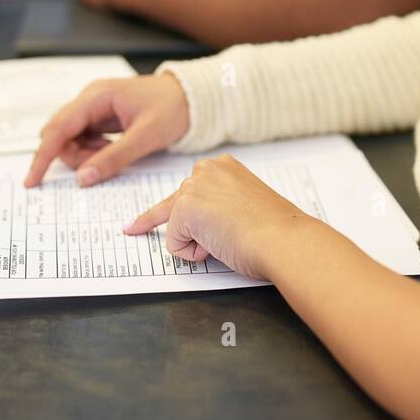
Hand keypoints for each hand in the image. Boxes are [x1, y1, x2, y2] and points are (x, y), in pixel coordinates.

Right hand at [24, 71, 189, 187]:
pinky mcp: (101, 116)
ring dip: (84, 154)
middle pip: (59, 134)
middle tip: (97, 166)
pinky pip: (84, 137)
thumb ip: (114, 157)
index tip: (32, 181)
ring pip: (70, 138)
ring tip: (113, 155)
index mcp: (97, 96)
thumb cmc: (172, 109)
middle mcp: (90, 98)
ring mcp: (94, 107)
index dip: (43, 156)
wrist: (192, 96)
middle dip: (72, 156)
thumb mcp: (146, 137)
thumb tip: (83, 178)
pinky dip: (93, 150)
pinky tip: (112, 150)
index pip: (58, 129)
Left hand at [124, 154, 311, 279]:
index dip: (178, 213)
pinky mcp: (186, 208)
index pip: (189, 190)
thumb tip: (204, 225)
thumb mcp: (245, 206)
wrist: (284, 240)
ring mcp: (195, 187)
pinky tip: (220, 245)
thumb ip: (222, 205)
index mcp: (225, 166)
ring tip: (229, 240)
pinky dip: (195, 253)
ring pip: (175, 225)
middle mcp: (207, 170)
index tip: (135, 223)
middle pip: (173, 206)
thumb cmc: (275, 231)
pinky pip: (175, 244)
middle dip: (187, 229)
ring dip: (198, 241)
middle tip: (196, 235)